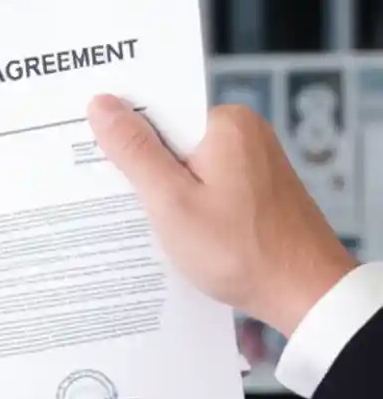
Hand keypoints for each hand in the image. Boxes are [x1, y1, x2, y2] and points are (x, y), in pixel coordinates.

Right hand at [87, 95, 357, 335]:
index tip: (92, 157)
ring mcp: (254, 160)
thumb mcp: (171, 201)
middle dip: (139, 165)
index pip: (156, 110)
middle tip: (113, 197)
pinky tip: (173, 229)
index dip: (121, 132)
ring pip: (185, 163)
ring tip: (142, 219)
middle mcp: (245, 132)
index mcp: (226, 123)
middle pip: (170, 136)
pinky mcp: (257, 187)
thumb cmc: (239, 251)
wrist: (306, 294)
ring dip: (161, 189)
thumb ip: (134, 151)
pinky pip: (205, 182)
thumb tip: (100, 104)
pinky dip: (186, 202)